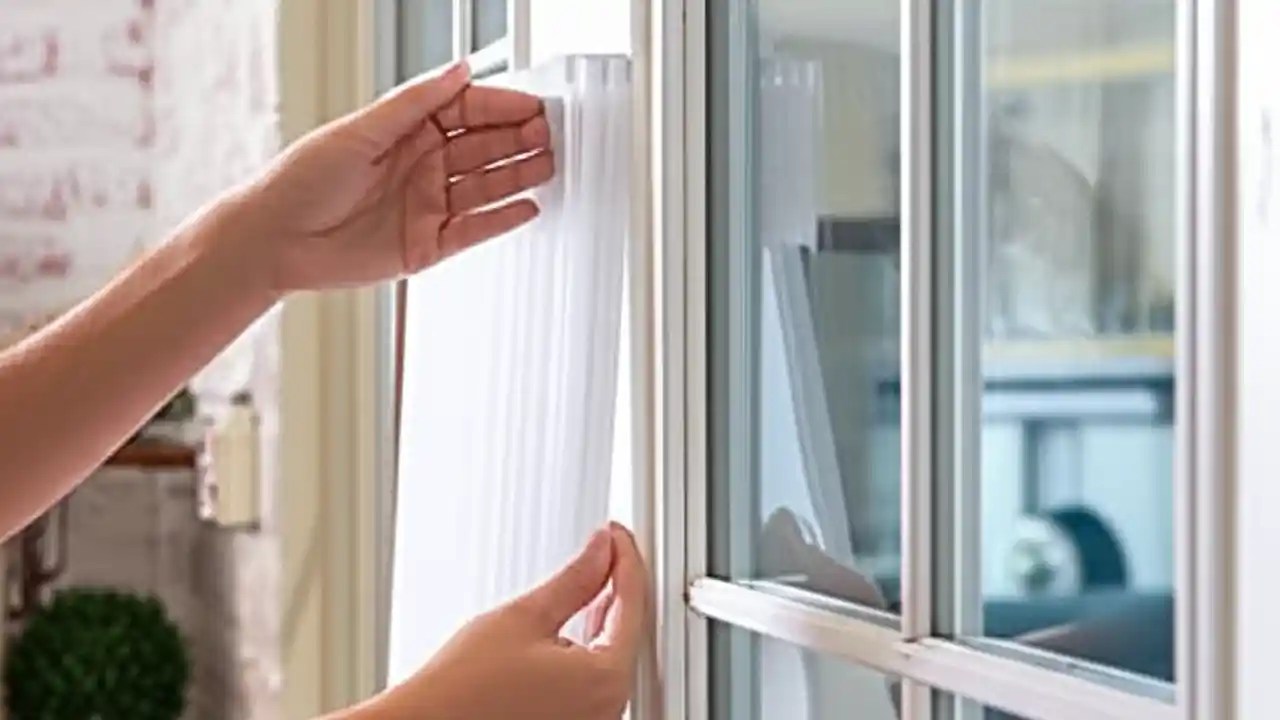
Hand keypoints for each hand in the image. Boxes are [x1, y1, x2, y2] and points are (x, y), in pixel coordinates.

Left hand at [230, 61, 553, 293]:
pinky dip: (502, 219)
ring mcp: (426, 205)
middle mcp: (420, 166)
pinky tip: (526, 206)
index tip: (532, 105)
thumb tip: (457, 70)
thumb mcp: (360, 130)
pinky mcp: (427, 244)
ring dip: (518, 174)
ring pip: (485, 186)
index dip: (500, 107)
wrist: (275, 240)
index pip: (465, 112)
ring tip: (548, 164)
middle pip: (482, 148)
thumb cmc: (300, 181)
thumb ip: (414, 102)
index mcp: (405, 131)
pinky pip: (475, 230)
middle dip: (518, 138)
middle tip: (549, 133)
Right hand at [351, 524, 647, 719]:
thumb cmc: (463, 691)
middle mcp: (608, 709)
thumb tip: (600, 550)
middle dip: (618, 586)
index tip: (615, 535)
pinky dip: (590, 647)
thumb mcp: (525, 617)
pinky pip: (594, 680)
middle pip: (627, 632)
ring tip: (591, 579)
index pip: (632, 603)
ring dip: (605, 616)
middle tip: (605, 548)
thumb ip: (574, 580)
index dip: (625, 559)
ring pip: (612, 656)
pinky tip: (573, 626)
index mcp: (605, 679)